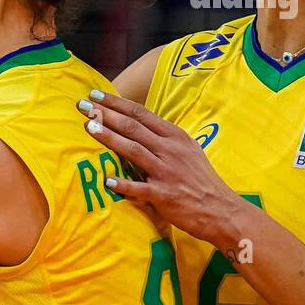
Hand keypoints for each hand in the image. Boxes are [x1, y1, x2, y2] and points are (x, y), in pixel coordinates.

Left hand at [77, 90, 246, 248]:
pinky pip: (140, 189)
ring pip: (134, 150)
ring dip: (109, 138)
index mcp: (175, 136)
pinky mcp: (165, 195)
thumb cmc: (200, 180)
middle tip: (82, 106)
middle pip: (133, 127)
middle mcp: (170, 150)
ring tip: (89, 127)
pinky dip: (124, 184)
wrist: (222, 209)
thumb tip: (136, 125)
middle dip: (105, 114)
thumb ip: (162, 138)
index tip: (94, 95)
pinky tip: (107, 181)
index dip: (116, 103)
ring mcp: (167, 172)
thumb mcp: (186, 150)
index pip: (140, 113)